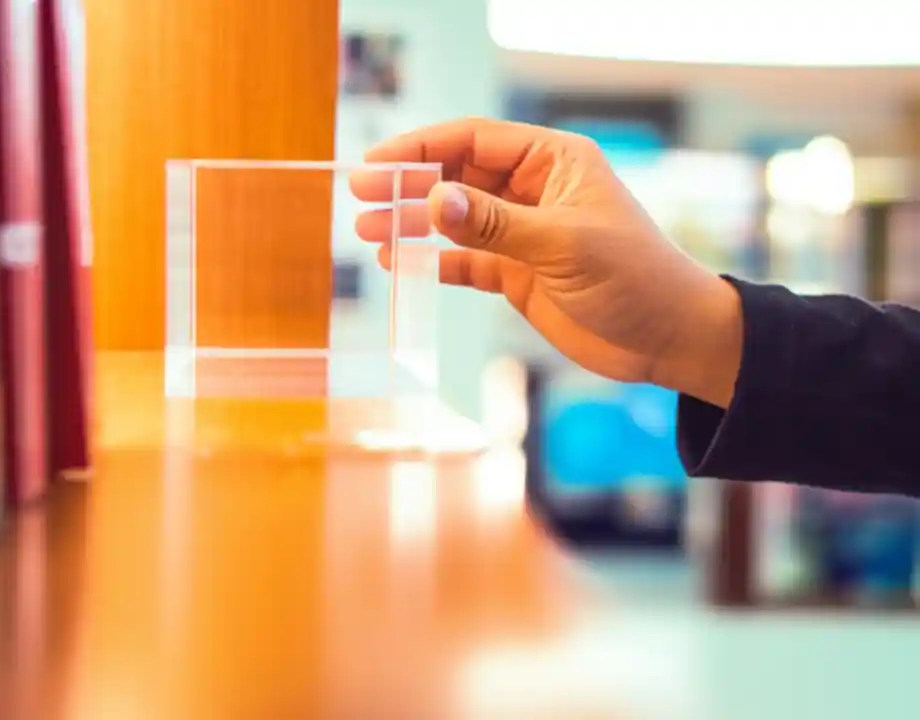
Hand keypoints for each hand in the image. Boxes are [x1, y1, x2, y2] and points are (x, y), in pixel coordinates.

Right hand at [352, 118, 741, 407]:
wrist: (668, 339)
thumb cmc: (634, 278)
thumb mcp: (563, 245)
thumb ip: (495, 224)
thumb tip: (434, 200)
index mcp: (553, 161)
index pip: (474, 140)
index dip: (422, 149)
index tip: (376, 164)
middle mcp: (534, 190)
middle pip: (456, 177)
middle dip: (408, 187)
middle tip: (359, 197)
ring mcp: (523, 233)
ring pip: (454, 219)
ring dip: (412, 224)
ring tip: (367, 231)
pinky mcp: (517, 273)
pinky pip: (463, 260)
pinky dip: (431, 262)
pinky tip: (399, 263)